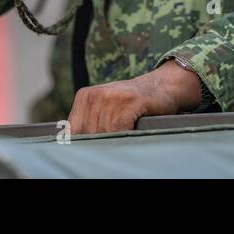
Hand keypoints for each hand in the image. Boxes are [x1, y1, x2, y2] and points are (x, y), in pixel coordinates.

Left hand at [66, 61, 202, 134]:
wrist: (160, 86)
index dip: (85, 142)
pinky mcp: (130, 100)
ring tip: (128, 126)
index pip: (74, 131)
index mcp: (84, 97)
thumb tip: (72, 144)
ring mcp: (112, 96)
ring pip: (105, 134)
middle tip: (119, 134)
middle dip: (103, 141)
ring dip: (118, 137)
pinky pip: (120, 129)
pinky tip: (134, 125)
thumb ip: (89, 123)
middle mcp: (95, 94)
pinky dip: (127, 133)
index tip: (94, 147)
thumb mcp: (105, 109)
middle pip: (90, 134)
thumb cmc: (132, 103)